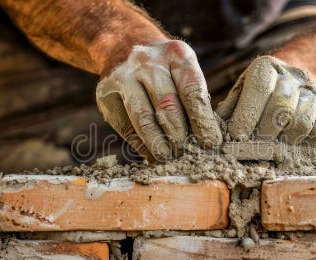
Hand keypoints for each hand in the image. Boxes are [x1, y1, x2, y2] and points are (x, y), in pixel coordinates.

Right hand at [96, 40, 221, 161]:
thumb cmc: (165, 67)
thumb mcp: (183, 69)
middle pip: (167, 105)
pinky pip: (125, 125)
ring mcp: (123, 76)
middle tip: (188, 152)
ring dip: (158, 143)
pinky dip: (140, 144)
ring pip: (143, 117)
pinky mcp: (105, 93)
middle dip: (180, 134)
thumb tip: (204, 138)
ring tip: (168, 157)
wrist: (122, 45)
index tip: (210, 142)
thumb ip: (194, 97)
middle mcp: (147, 61)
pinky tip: (151, 154)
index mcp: (176, 54)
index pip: (191, 90)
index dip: (202, 119)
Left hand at [216, 56, 315, 147]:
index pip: (260, 87)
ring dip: (282, 143)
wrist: (294, 85)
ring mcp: (315, 93)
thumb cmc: (256, 97)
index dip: (247, 113)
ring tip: (267, 154)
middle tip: (249, 151)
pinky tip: (287, 152)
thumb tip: (212, 135)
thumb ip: (228, 112)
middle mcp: (294, 76)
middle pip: (281, 107)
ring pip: (300, 122)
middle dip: (262, 133)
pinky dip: (302, 148)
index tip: (235, 136)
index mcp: (267, 68)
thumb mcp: (239, 96)